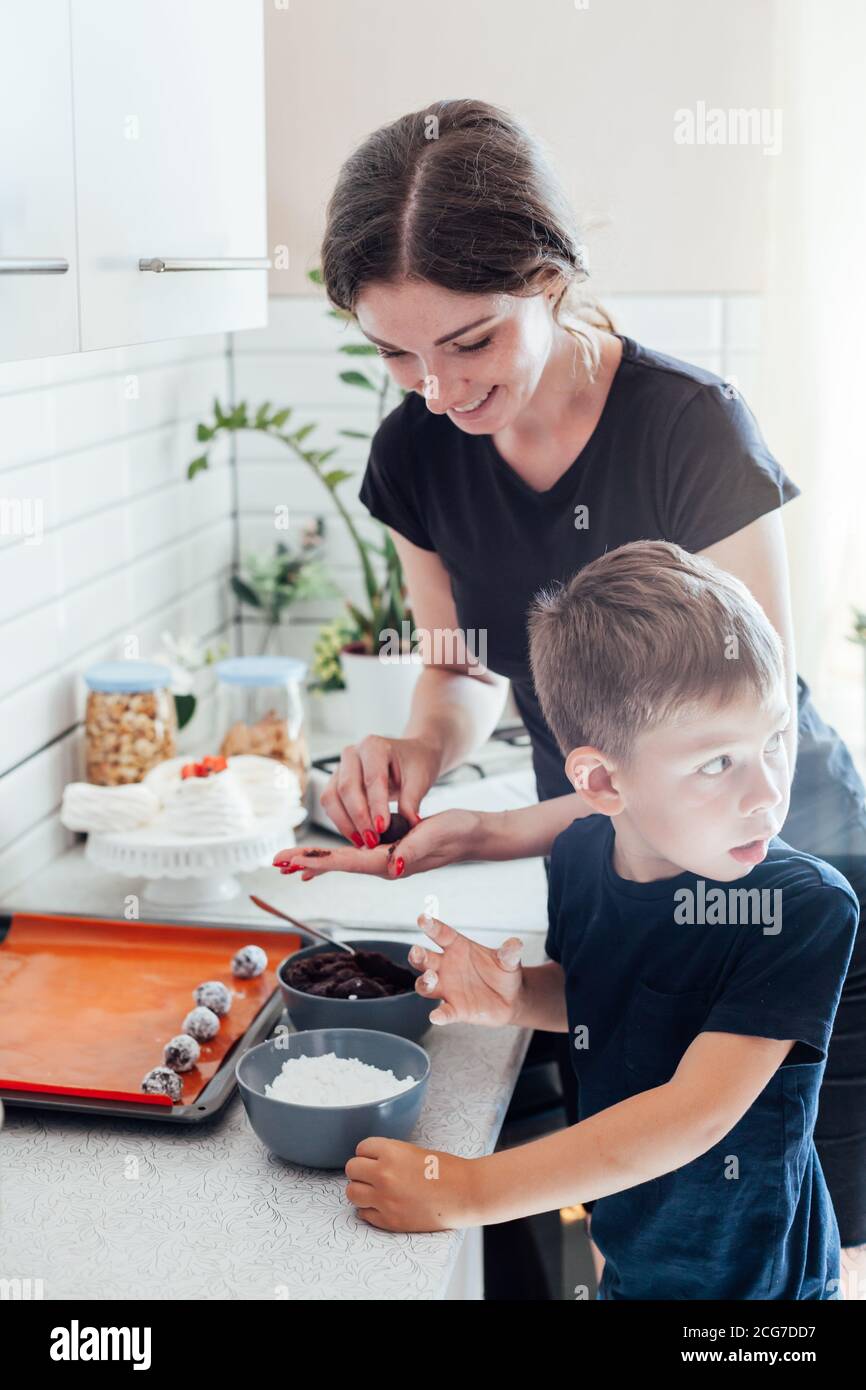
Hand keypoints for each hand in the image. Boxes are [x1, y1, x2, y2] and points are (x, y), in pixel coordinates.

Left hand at [273, 808, 480, 880]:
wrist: (473, 835)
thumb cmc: (457, 832)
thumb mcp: (435, 837)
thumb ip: (414, 852)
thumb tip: (392, 865)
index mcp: (391, 862)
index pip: (346, 862)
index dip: (318, 861)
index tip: (292, 862)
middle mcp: (384, 864)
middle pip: (338, 865)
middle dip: (306, 863)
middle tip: (276, 863)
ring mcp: (385, 859)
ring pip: (342, 861)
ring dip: (315, 861)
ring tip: (289, 864)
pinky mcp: (388, 850)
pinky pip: (353, 854)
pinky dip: (333, 856)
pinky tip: (322, 859)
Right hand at [320, 735, 441, 848]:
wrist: (408, 756)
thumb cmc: (414, 764)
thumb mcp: (420, 779)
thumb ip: (412, 801)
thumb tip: (409, 824)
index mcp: (374, 746)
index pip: (372, 778)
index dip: (376, 805)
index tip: (382, 828)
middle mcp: (352, 754)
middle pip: (347, 787)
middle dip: (359, 817)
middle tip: (373, 839)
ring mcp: (340, 767)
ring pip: (332, 797)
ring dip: (346, 823)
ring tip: (364, 841)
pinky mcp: (335, 782)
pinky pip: (330, 804)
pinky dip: (341, 822)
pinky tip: (356, 836)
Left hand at [345, 1137, 479, 1231]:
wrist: (465, 1193)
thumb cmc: (446, 1170)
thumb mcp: (414, 1151)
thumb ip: (390, 1155)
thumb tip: (372, 1161)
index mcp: (391, 1152)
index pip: (361, 1148)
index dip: (368, 1153)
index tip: (374, 1158)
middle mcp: (383, 1175)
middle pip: (351, 1169)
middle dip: (360, 1170)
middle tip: (371, 1174)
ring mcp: (385, 1200)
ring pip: (352, 1193)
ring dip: (360, 1190)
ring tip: (373, 1191)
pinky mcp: (390, 1221)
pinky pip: (364, 1214)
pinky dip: (370, 1210)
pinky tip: (383, 1205)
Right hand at [410, 913, 523, 1026]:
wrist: (511, 999)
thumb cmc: (503, 973)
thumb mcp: (509, 960)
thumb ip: (509, 953)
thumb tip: (515, 945)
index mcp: (458, 948)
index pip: (441, 935)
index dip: (431, 926)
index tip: (422, 918)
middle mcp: (447, 967)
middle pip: (425, 959)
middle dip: (418, 955)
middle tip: (417, 951)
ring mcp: (447, 988)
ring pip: (425, 984)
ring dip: (425, 981)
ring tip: (431, 978)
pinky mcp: (454, 1009)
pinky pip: (443, 1012)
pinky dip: (439, 1015)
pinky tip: (437, 1016)